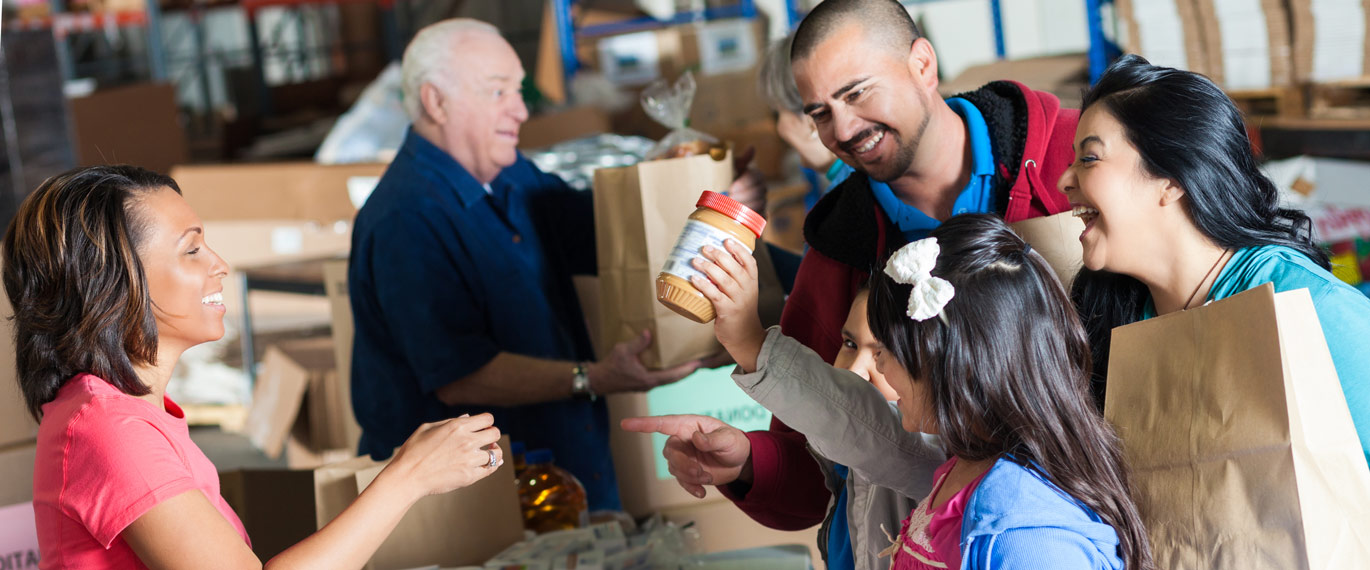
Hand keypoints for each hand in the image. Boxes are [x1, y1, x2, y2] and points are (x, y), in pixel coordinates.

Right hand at [385, 414, 502, 497]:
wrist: (407, 476)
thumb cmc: (413, 450)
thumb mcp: (427, 428)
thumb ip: (450, 421)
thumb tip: (468, 417)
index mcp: (457, 426)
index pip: (488, 419)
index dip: (486, 422)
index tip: (481, 428)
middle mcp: (467, 441)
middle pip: (495, 433)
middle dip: (491, 435)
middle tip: (485, 440)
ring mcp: (469, 460)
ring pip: (496, 453)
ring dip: (493, 452)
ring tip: (486, 453)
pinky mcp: (469, 477)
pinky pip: (490, 469)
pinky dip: (491, 466)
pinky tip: (485, 463)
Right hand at [588, 329, 703, 393]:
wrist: (598, 380)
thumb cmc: (610, 367)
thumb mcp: (623, 352)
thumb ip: (638, 343)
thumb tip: (649, 333)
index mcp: (649, 379)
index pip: (674, 375)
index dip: (687, 369)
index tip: (699, 363)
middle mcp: (651, 383)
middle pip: (675, 378)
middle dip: (687, 370)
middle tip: (701, 362)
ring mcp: (647, 384)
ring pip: (669, 378)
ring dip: (680, 371)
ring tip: (691, 363)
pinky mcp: (643, 382)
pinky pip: (662, 376)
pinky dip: (670, 371)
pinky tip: (672, 364)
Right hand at [620, 414, 752, 497]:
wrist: (740, 462)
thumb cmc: (733, 442)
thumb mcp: (728, 438)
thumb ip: (712, 439)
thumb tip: (696, 439)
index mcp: (689, 425)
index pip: (663, 423)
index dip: (643, 424)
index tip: (625, 423)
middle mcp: (682, 440)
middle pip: (669, 452)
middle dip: (683, 465)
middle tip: (701, 473)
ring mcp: (683, 457)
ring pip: (673, 468)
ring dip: (689, 476)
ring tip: (708, 478)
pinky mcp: (687, 472)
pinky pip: (680, 481)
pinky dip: (690, 488)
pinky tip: (702, 492)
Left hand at [690, 240, 765, 371]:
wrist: (745, 337)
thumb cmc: (739, 311)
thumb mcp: (742, 293)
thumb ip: (731, 278)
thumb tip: (709, 260)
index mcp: (751, 282)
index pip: (750, 262)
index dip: (739, 250)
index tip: (727, 240)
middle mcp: (747, 289)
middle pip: (735, 268)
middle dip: (719, 256)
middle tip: (705, 247)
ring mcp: (738, 300)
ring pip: (724, 280)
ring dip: (709, 268)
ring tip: (696, 260)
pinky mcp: (728, 311)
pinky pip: (715, 295)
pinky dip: (704, 285)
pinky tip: (694, 278)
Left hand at [725, 147, 766, 214]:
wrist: (724, 200)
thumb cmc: (727, 181)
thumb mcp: (731, 169)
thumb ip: (741, 160)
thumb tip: (752, 148)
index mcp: (756, 175)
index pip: (756, 177)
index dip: (744, 183)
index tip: (731, 188)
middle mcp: (762, 188)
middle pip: (758, 192)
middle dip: (743, 196)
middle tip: (729, 199)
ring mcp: (762, 202)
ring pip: (760, 205)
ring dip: (745, 207)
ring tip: (731, 209)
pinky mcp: (760, 216)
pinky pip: (760, 217)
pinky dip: (750, 218)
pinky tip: (738, 217)